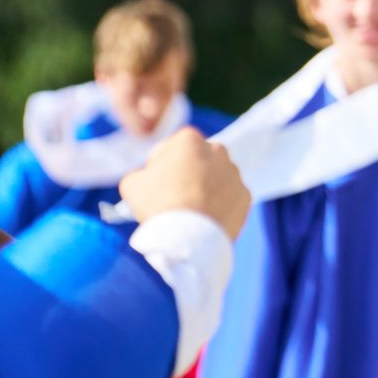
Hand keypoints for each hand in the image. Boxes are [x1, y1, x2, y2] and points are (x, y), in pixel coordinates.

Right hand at [119, 128, 250, 239]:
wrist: (188, 237)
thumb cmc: (158, 204)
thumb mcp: (133, 183)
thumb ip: (142, 173)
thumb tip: (148, 177)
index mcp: (190, 140)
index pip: (173, 146)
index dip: (162, 163)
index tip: (157, 180)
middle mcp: (218, 151)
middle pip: (198, 160)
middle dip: (188, 173)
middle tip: (174, 196)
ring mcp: (235, 174)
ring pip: (216, 178)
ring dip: (206, 189)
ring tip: (190, 211)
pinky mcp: (245, 196)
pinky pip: (229, 198)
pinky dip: (219, 206)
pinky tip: (205, 219)